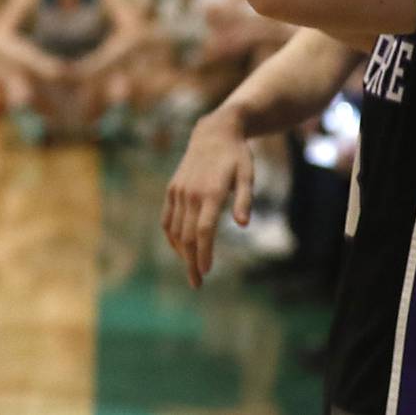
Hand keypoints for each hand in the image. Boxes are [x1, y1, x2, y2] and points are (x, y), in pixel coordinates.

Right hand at [161, 109, 255, 288]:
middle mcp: (191, 193)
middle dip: (191, 261)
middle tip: (197, 283)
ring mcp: (179, 190)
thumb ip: (244, 200)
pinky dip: (171, 236)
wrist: (214, 132)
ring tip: (190, 269)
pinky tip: (179, 248)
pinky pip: (167, 218)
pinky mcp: (172, 188)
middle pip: (187, 235)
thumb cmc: (237, 156)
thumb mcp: (248, 175)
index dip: (203, 253)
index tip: (207, 272)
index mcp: (211, 192)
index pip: (203, 231)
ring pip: (174, 229)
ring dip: (180, 252)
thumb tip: (243, 225)